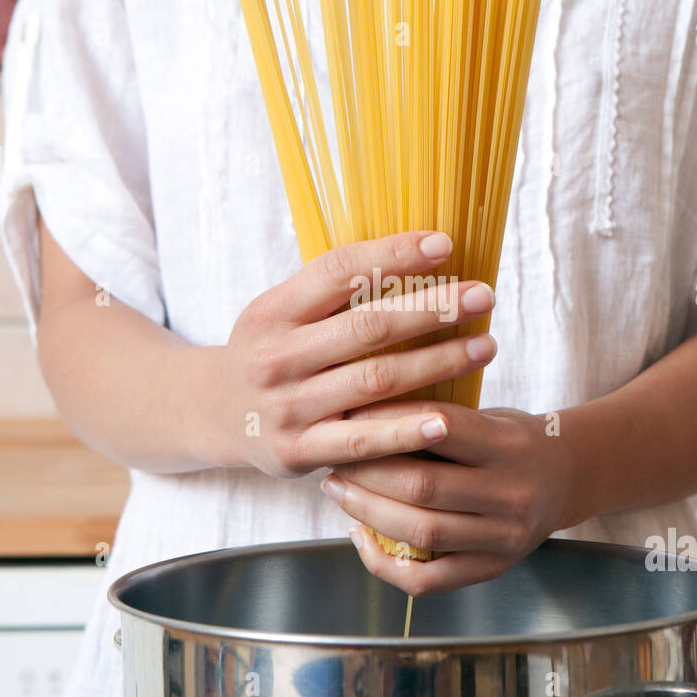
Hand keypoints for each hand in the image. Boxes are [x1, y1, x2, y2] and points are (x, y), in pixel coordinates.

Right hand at [206, 231, 496, 476]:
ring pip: (374, 381)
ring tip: (484, 346)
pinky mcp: (298, 452)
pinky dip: (405, 430)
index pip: (339, 271)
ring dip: (436, 363)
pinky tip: (446, 419)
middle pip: (367, 327)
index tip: (445, 243)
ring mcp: (288, 407)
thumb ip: (331, 291)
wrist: (212, 416)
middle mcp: (277, 357)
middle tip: (483, 295)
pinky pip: (362, 440)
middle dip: (432, 309)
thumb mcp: (280, 313)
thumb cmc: (269, 353)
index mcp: (273, 312)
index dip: (393, 255)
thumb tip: (415, 251)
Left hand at [321, 403, 583, 593]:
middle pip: (421, 486)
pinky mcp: (495, 567)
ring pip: (421, 532)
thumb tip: (359, 416)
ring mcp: (505, 536)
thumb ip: (439, 421)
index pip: (438, 428)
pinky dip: (385, 564)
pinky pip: (429, 580)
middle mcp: (511, 492)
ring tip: (338, 490)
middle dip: (366, 472)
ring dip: (367, 512)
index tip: (349, 416)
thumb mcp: (489, 416)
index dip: (386, 422)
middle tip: (334, 457)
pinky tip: (361, 538)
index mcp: (508, 444)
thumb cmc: (512, 440)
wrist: (569, 477)